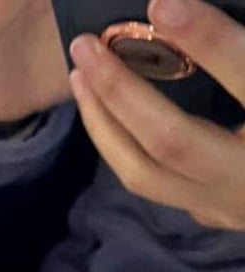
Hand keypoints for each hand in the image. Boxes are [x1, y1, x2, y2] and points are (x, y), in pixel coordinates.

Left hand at [69, 0, 244, 229]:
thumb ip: (241, 55)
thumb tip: (178, 12)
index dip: (208, 43)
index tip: (162, 3)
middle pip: (172, 142)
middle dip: (121, 91)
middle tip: (84, 43)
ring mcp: (228, 206)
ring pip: (145, 175)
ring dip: (104, 123)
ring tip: (81, 75)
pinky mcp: (214, 213)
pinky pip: (151, 183)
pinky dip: (120, 145)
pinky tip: (105, 113)